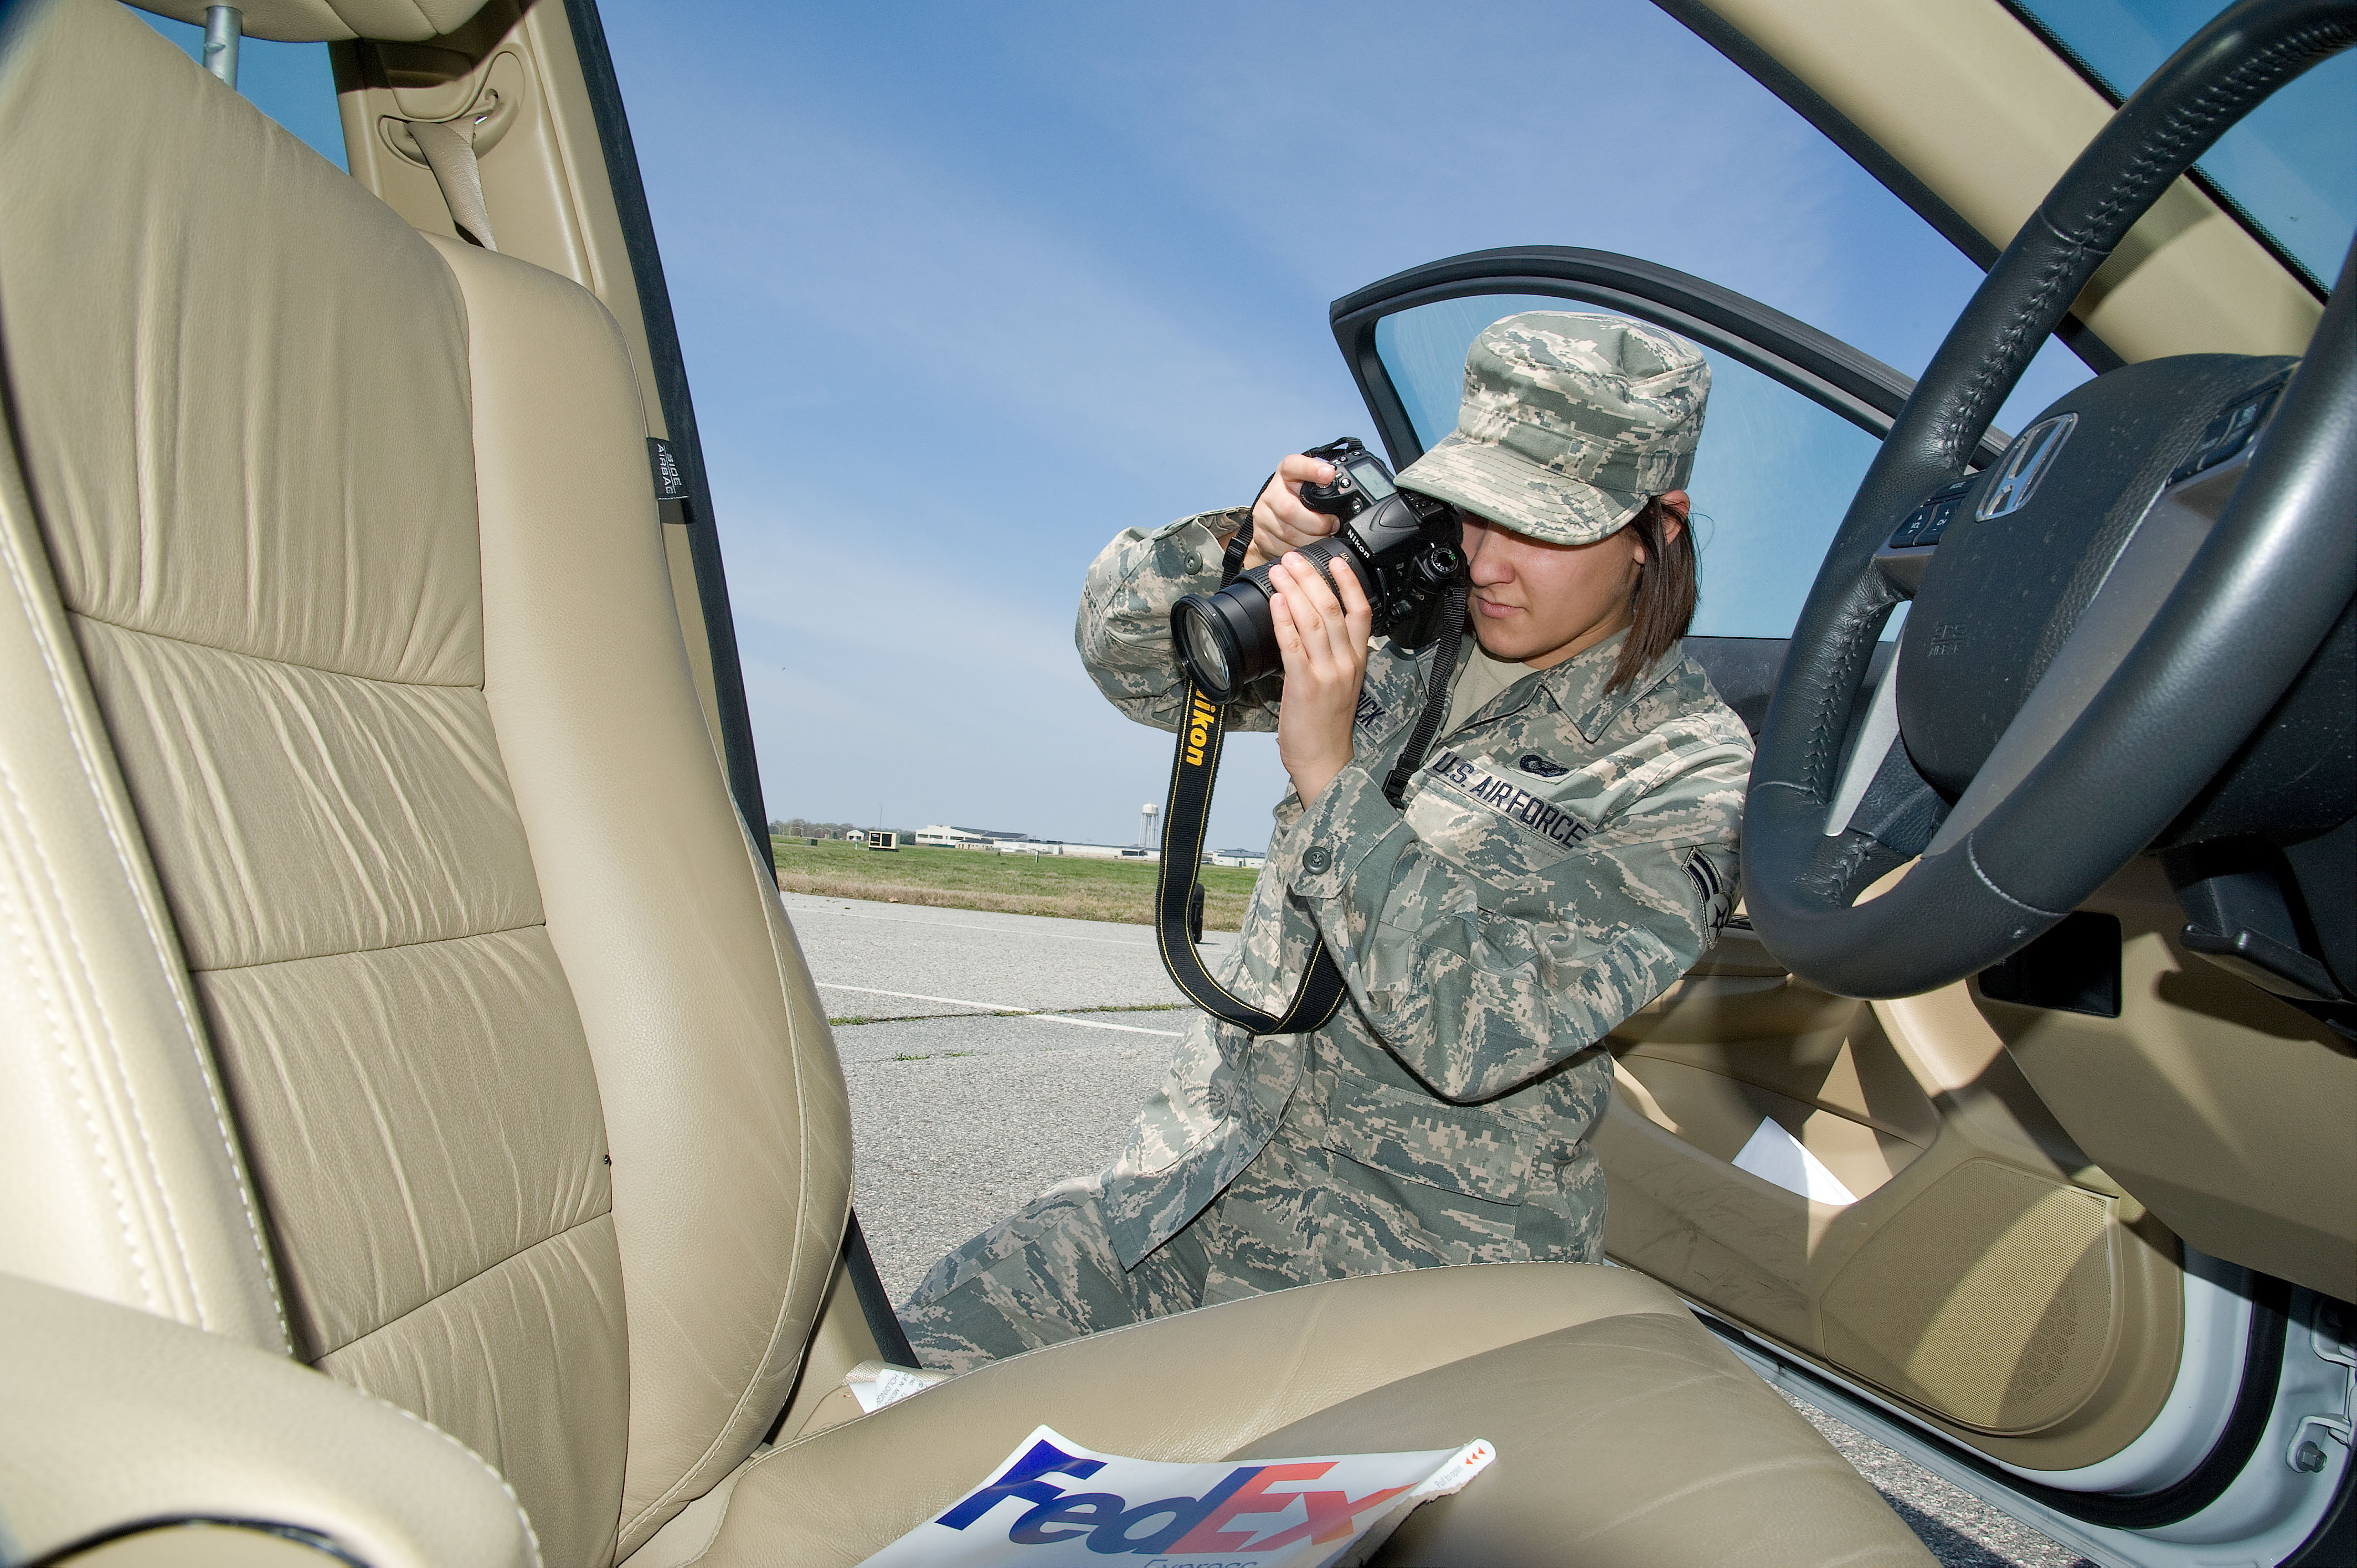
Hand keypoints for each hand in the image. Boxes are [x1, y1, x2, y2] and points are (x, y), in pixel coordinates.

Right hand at [1243, 454, 1344, 569]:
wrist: (1273, 523)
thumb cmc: (1299, 502)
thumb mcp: (1310, 488)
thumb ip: (1324, 489)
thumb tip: (1348, 500)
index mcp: (1286, 474)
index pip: (1294, 465)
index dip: (1310, 469)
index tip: (1329, 474)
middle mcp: (1272, 492)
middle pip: (1289, 509)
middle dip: (1316, 523)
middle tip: (1333, 526)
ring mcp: (1263, 514)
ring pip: (1287, 533)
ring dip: (1311, 539)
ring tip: (1324, 537)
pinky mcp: (1260, 535)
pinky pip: (1282, 547)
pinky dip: (1300, 550)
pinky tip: (1309, 546)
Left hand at [1270, 550, 1372, 807]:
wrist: (1325, 761)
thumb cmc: (1327, 726)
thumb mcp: (1340, 684)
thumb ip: (1332, 655)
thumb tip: (1309, 624)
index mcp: (1356, 661)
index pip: (1360, 612)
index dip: (1348, 583)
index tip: (1335, 560)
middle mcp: (1345, 663)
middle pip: (1331, 609)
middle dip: (1311, 578)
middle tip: (1292, 558)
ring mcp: (1327, 673)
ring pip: (1313, 621)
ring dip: (1293, 591)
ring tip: (1279, 572)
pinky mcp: (1305, 684)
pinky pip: (1293, 645)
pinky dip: (1283, 620)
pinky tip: (1275, 603)